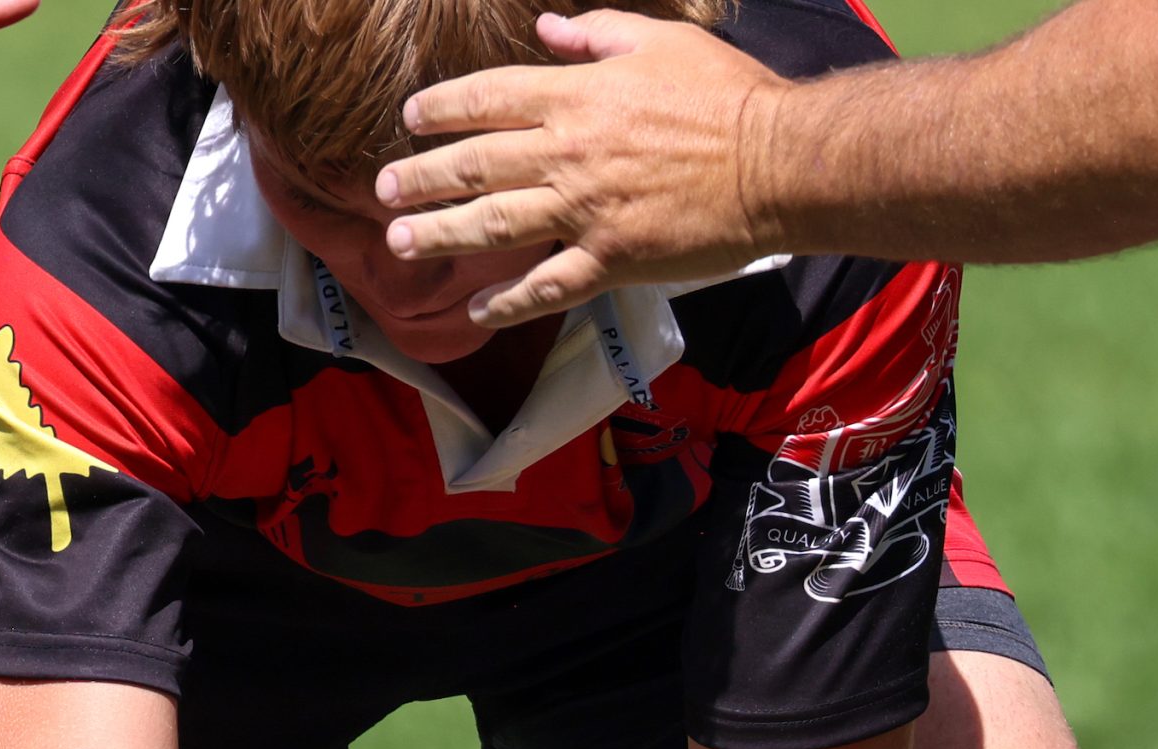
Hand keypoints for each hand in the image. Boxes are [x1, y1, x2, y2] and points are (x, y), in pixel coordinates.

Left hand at [374, 10, 787, 327]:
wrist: (775, 164)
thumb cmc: (726, 97)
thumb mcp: (660, 41)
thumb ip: (597, 35)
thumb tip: (548, 30)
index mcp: (578, 94)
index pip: (490, 97)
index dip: (443, 109)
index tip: (411, 120)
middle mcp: (569, 152)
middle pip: (476, 163)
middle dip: (422, 176)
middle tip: (381, 190)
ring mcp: (585, 211)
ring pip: (495, 224)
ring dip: (441, 234)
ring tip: (399, 242)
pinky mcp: (610, 260)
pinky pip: (546, 286)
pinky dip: (508, 300)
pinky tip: (476, 310)